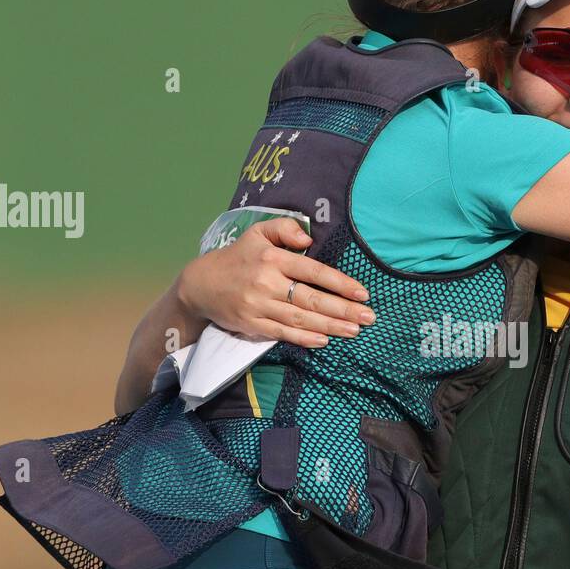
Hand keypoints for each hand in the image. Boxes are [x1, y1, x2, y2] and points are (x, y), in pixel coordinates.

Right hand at [178, 217, 374, 347]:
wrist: (200, 284)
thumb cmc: (238, 257)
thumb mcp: (257, 233)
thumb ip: (284, 228)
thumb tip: (308, 238)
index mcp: (272, 259)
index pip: (313, 271)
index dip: (339, 283)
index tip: (362, 293)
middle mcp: (267, 283)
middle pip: (311, 299)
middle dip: (343, 310)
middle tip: (369, 318)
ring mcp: (259, 306)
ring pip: (300, 319)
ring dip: (330, 326)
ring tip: (355, 331)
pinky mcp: (251, 324)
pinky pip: (282, 334)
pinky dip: (304, 339)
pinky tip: (324, 341)